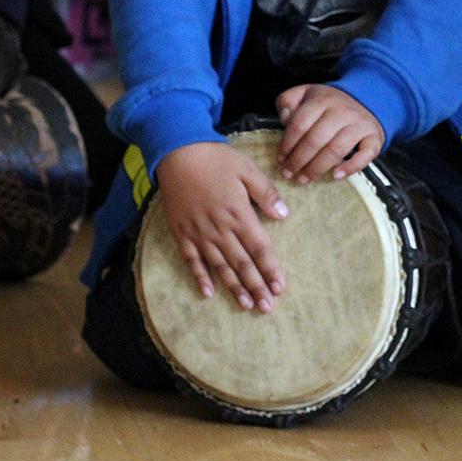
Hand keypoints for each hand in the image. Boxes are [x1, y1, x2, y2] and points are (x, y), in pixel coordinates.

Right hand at [155, 141, 288, 311]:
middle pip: (242, 263)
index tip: (280, 288)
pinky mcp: (182, 233)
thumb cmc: (216, 159)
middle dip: (256, 286)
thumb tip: (283, 215)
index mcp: (240, 214)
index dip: (270, 269)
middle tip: (267, 308)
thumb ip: (266, 193)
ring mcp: (199, 233)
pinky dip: (200, 277)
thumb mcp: (248, 169)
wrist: (177, 153)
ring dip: (233, 287)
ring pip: (219, 266)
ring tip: (245, 305)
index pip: (260, 248)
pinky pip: (191, 260)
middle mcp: (220, 229)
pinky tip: (208, 292)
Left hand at [276, 84, 384, 183]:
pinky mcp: (374, 137)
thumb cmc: (329, 104)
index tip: (281, 159)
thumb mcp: (305, 94)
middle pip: (316, 139)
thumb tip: (285, 117)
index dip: (287, 145)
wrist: (367, 99)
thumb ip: (287, 101)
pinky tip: (336, 175)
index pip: (300, 124)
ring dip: (317, 168)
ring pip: (336, 149)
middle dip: (299, 160)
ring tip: (304, 179)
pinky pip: (365, 154)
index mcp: (322, 100)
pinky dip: (351, 167)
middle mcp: (342, 111)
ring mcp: (360, 124)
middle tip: (289, 173)